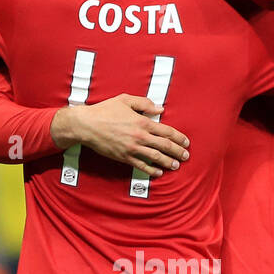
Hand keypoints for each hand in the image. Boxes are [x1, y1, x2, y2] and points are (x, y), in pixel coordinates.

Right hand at [53, 95, 189, 174]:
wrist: (87, 125)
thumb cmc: (105, 110)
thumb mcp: (125, 100)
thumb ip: (144, 103)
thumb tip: (160, 109)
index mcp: (142, 122)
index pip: (167, 131)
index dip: (179, 137)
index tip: (186, 142)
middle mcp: (140, 136)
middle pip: (165, 146)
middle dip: (178, 152)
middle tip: (186, 156)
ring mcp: (132, 148)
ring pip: (156, 158)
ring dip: (168, 162)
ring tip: (176, 165)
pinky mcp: (124, 157)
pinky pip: (141, 166)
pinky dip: (151, 170)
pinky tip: (159, 173)